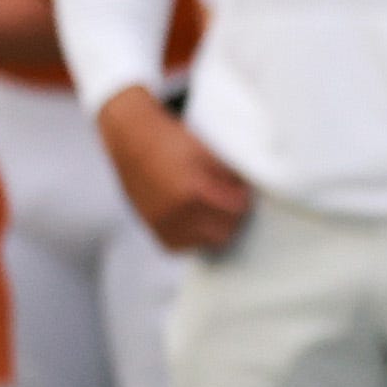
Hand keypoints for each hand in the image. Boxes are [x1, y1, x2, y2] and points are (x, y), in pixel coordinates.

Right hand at [92, 87, 251, 252]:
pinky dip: (196, 234)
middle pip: (225, 230)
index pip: (238, 209)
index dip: (242, 197)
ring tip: (211, 206)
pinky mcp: (155, 231)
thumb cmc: (174, 141)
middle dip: (232, 215)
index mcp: (191, 191)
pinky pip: (187, 245)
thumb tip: (253, 192)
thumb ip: (231, 174)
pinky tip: (196, 216)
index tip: (239, 188)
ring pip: (208, 241)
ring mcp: (162, 224)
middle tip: (227, 198)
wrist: (132, 140)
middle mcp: (175, 213)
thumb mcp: (207, 150)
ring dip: (215, 227)